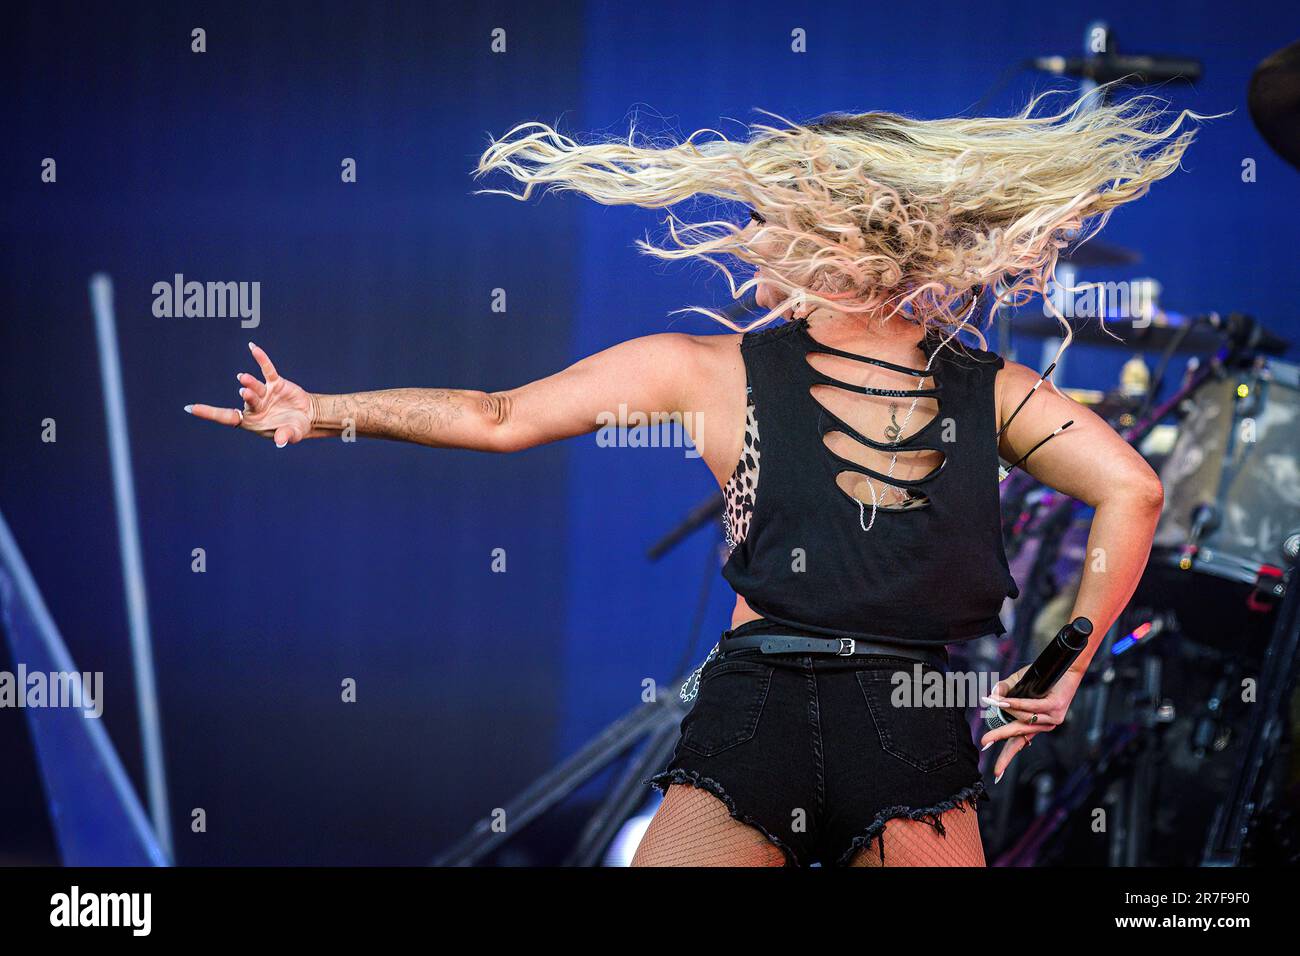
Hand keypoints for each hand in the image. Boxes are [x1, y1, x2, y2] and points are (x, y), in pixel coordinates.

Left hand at [186, 342, 316, 446]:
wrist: (308, 416)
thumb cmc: (294, 428)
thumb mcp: (292, 434)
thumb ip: (285, 436)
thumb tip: (280, 441)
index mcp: (252, 421)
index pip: (227, 417)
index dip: (210, 413)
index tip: (190, 408)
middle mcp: (255, 406)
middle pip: (248, 401)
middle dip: (248, 397)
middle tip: (244, 392)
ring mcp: (265, 393)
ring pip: (255, 387)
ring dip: (251, 383)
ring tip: (243, 378)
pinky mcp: (276, 383)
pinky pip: (267, 370)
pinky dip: (261, 359)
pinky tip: (252, 347)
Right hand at [979, 666, 1082, 782]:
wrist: (1065, 664)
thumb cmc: (1043, 675)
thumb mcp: (1018, 682)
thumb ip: (1004, 690)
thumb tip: (991, 698)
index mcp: (1038, 724)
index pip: (1020, 743)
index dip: (1007, 757)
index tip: (997, 773)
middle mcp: (1046, 724)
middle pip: (1019, 736)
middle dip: (1000, 738)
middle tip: (984, 743)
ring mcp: (1052, 717)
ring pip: (1023, 718)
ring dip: (1006, 710)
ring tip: (992, 702)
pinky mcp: (1054, 706)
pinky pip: (1030, 707)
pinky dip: (1015, 705)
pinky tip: (1002, 703)